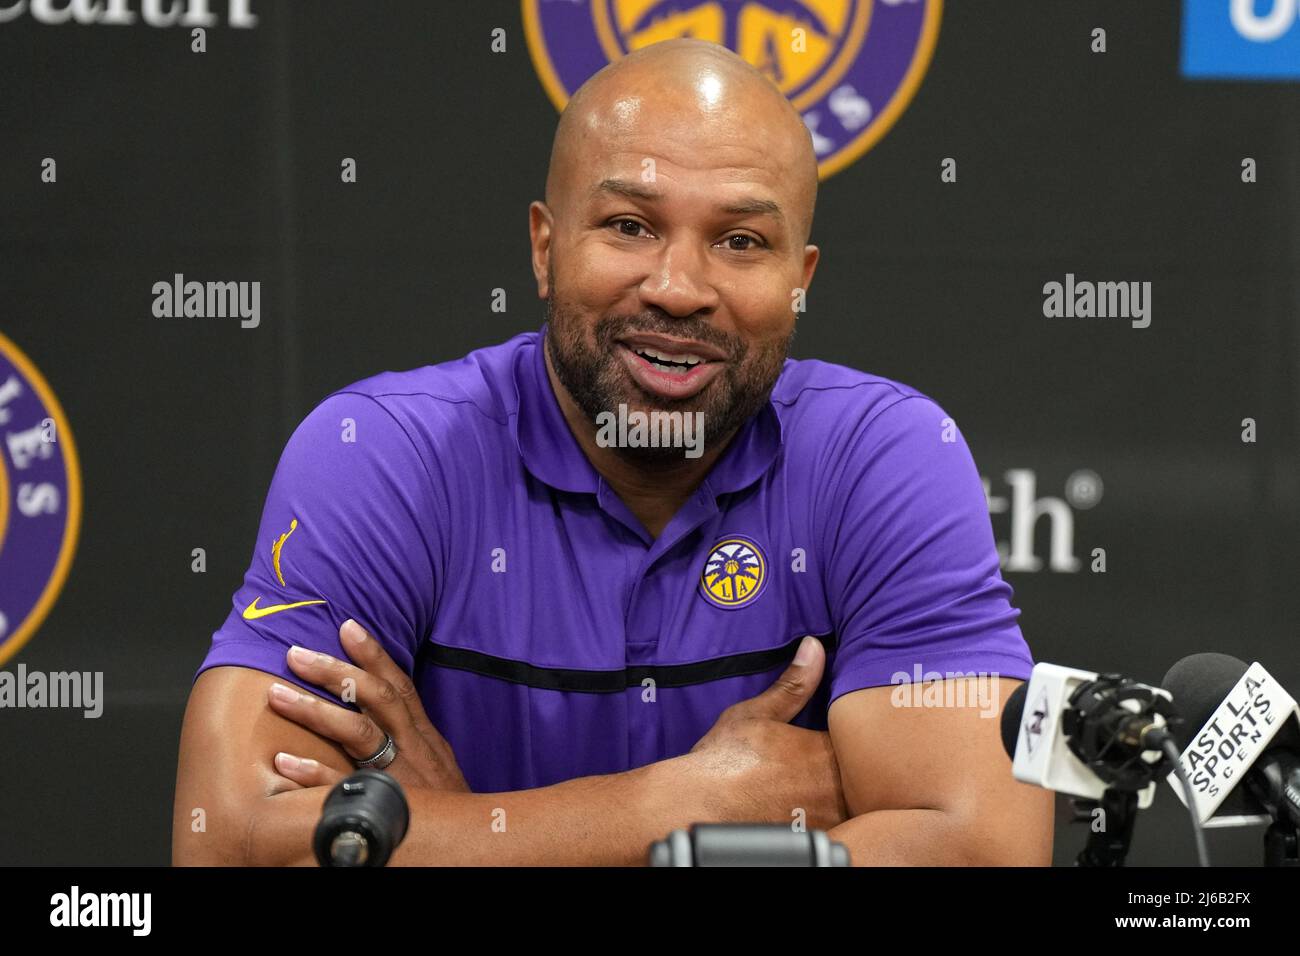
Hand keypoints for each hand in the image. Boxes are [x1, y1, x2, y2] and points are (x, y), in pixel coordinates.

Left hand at [267, 618, 469, 792]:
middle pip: (375, 697)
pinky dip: (312, 773)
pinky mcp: (385, 804)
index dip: (374, 654)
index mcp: (425, 736)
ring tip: (277, 693)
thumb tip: (382, 713)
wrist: (472, 840)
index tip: (347, 626)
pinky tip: (283, 761)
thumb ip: (411, 737)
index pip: (399, 685)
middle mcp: (414, 747)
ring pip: (357, 732)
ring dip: (315, 709)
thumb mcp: (437, 761)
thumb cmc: (449, 804)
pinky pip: (343, 787)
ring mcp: (399, 775)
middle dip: (335, 671)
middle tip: (296, 653)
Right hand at [690, 636, 847, 829]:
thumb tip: (814, 647)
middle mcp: (835, 788)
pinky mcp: (814, 838)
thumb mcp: (759, 712)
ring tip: (822, 787)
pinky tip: (810, 811)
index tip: (850, 735)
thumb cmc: (726, 758)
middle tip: (840, 763)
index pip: (864, 743)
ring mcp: (827, 818)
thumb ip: (794, 683)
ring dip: (845, 795)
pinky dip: (832, 819)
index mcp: (828, 751)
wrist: (699, 805)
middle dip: (857, 769)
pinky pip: (839, 827)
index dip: (858, 738)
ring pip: (854, 805)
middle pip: (864, 777)